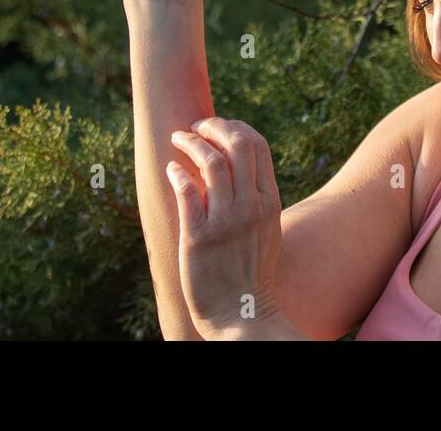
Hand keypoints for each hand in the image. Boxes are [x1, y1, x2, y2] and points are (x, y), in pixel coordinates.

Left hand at [166, 117, 285, 338]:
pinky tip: (170, 169)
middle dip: (214, 126)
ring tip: (178, 138)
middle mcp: (251, 206)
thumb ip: (257, 197)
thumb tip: (238, 166)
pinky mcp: (199, 237)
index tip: (217, 126)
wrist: (242, 314)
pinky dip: (176, 172)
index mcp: (270, 201)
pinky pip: (186, 191)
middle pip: (237, 143)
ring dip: (191, 142)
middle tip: (197, 126)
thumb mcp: (267, 228)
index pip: (257, 144)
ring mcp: (226, 221)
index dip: (235, 126)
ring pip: (211, 162)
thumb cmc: (251, 271)